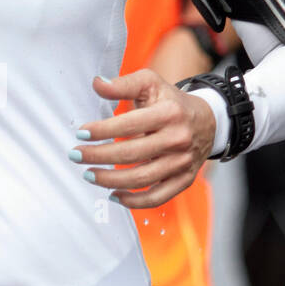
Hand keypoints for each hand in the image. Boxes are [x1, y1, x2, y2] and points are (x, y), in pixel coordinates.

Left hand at [72, 69, 216, 208]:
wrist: (208, 121)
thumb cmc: (172, 102)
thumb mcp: (151, 84)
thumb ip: (123, 84)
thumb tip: (97, 84)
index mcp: (169, 113)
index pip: (129, 124)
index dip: (102, 130)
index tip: (81, 133)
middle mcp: (178, 139)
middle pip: (130, 154)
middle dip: (98, 156)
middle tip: (76, 155)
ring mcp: (181, 162)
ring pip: (141, 179)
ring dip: (109, 180)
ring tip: (89, 174)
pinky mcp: (184, 180)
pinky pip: (157, 197)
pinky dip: (133, 201)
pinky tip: (114, 195)